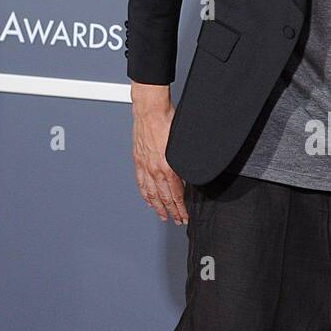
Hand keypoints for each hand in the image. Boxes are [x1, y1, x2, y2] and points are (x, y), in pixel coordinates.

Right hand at [130, 84, 187, 223]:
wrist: (150, 110)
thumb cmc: (168, 121)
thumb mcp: (183, 146)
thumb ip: (187, 164)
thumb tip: (192, 176)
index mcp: (168, 167)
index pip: (176, 195)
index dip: (181, 209)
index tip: (184, 217)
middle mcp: (155, 169)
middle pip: (164, 198)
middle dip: (171, 212)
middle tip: (177, 220)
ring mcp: (145, 166)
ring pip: (151, 193)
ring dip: (158, 207)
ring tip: (162, 215)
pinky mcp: (138, 160)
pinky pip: (141, 183)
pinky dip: (145, 194)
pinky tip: (148, 200)